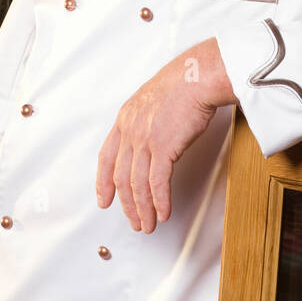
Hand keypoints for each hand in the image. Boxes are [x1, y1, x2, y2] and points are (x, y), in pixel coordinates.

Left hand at [96, 37, 236, 232]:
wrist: (197, 76)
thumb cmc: (184, 82)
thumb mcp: (153, 98)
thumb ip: (145, 119)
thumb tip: (151, 135)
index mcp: (125, 119)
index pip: (106, 157)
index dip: (104, 182)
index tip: (105, 199)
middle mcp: (130, 131)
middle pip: (121, 177)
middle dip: (127, 204)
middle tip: (134, 220)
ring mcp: (145, 139)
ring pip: (138, 184)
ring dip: (143, 209)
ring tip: (149, 224)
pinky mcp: (163, 147)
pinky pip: (158, 183)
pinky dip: (160, 201)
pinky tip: (164, 212)